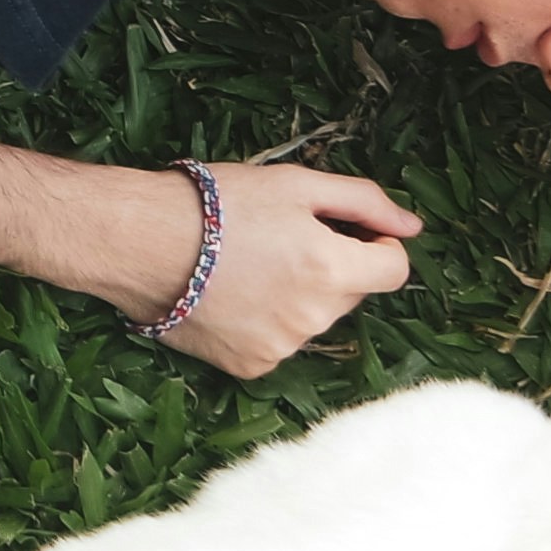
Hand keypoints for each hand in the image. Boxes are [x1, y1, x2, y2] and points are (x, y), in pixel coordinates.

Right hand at [150, 166, 420, 379]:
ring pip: (312, 319)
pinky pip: (277, 343)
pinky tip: (229, 296)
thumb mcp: (295, 183)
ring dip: (296, 296)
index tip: (342, 230)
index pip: (394, 269)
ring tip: (244, 267)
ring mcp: (282, 347)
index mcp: (333, 269)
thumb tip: (413, 227)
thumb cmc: (215, 204)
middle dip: (330, 268)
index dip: (375, 245)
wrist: (138, 241)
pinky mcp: (249, 366)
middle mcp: (314, 317)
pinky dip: (262, 323)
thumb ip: (364, 202)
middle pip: (350, 293)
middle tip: (278, 240)